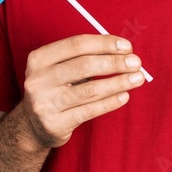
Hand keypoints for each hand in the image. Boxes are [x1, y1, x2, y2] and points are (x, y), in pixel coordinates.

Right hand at [21, 34, 144, 147]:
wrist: (34, 127)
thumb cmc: (56, 89)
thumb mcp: (60, 69)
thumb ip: (84, 57)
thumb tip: (123, 51)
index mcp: (39, 59)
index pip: (76, 45)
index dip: (104, 44)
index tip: (127, 46)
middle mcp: (38, 80)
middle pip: (84, 65)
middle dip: (114, 62)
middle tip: (136, 63)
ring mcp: (44, 103)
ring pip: (89, 90)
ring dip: (118, 82)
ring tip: (137, 79)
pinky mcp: (55, 124)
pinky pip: (89, 111)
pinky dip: (110, 103)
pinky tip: (124, 96)